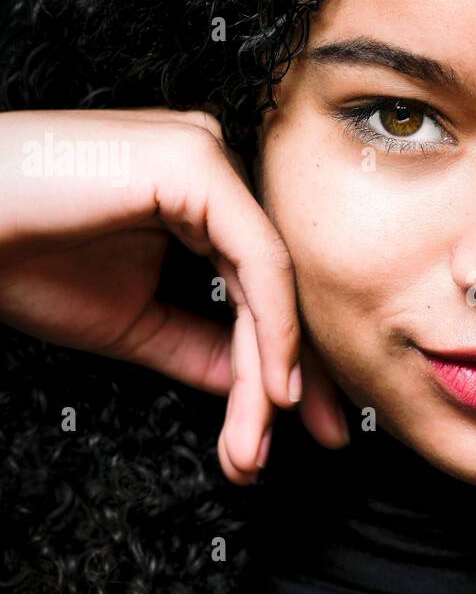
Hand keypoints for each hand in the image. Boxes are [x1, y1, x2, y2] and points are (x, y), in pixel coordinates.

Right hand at [0, 108, 347, 483]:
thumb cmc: (18, 257)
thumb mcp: (133, 322)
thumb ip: (203, 347)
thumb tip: (268, 390)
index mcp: (200, 194)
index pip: (263, 284)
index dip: (285, 359)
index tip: (300, 426)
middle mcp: (213, 166)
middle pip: (277, 282)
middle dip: (301, 370)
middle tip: (325, 437)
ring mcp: (208, 155)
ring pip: (271, 279)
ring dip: (274, 368)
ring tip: (266, 438)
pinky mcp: (196, 162)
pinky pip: (257, 258)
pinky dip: (272, 326)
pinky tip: (274, 385)